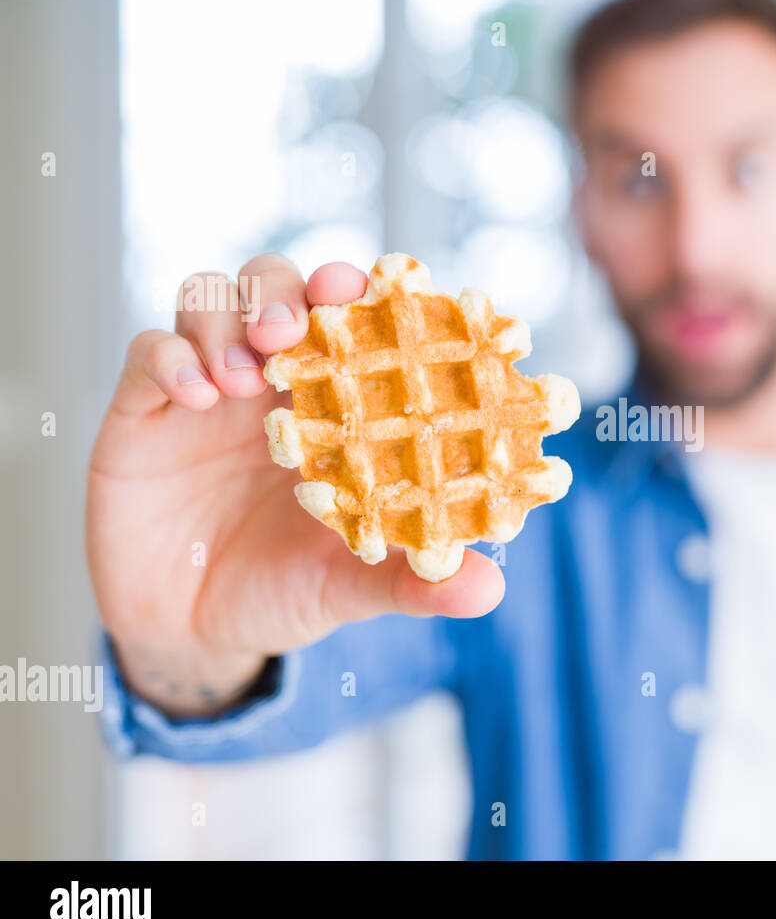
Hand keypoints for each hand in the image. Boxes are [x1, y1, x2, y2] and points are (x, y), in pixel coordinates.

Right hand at [87, 254, 503, 714]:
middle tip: (294, 327)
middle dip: (286, 288)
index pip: (348, 322)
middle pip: (276, 286)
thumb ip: (414, 581)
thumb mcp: (351, 586)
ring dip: (227, 318)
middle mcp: (270, 380)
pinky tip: (195, 397)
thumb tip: (489, 587)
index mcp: (330, 404)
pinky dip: (170, 358)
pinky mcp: (143, 408)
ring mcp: (206, 387)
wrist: (191, 632)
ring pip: (208, 299)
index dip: (362, 294)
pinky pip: (148, 353)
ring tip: (245, 375)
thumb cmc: (283, 590)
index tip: (376, 290)